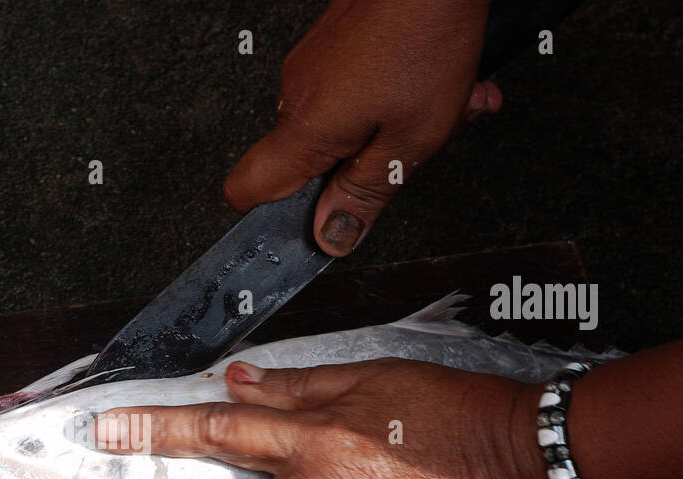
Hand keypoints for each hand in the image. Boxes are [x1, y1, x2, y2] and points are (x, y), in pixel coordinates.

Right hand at [225, 0, 500, 255]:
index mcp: (305, 130)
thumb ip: (365, 194)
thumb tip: (333, 236)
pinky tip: (431, 82)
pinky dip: (391, 94)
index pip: (246, 190)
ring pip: (339, 123)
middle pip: (306, 161)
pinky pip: (352, 88)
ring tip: (436, 110)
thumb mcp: (409, 141)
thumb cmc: (425, 37)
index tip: (308, 221)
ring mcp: (309, 66)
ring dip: (388, 126)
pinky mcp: (330, 43)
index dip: (270, 216)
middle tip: (407, 155)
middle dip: (361, 166)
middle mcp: (295, 97)